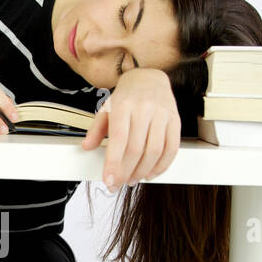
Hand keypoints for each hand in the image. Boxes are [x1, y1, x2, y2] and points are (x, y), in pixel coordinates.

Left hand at [80, 68, 180, 189]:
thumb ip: (96, 129)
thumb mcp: (107, 108)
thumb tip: (86, 147)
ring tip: (132, 179)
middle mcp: (144, 109)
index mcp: (124, 105)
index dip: (114, 163)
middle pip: (136, 149)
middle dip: (126, 172)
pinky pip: (171, 148)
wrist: (149, 77)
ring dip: (143, 171)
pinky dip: (162, 166)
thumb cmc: (126, 96)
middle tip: (118, 184)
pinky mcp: (175, 120)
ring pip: (155, 151)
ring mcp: (162, 114)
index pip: (119, 139)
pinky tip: (151, 173)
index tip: (109, 180)